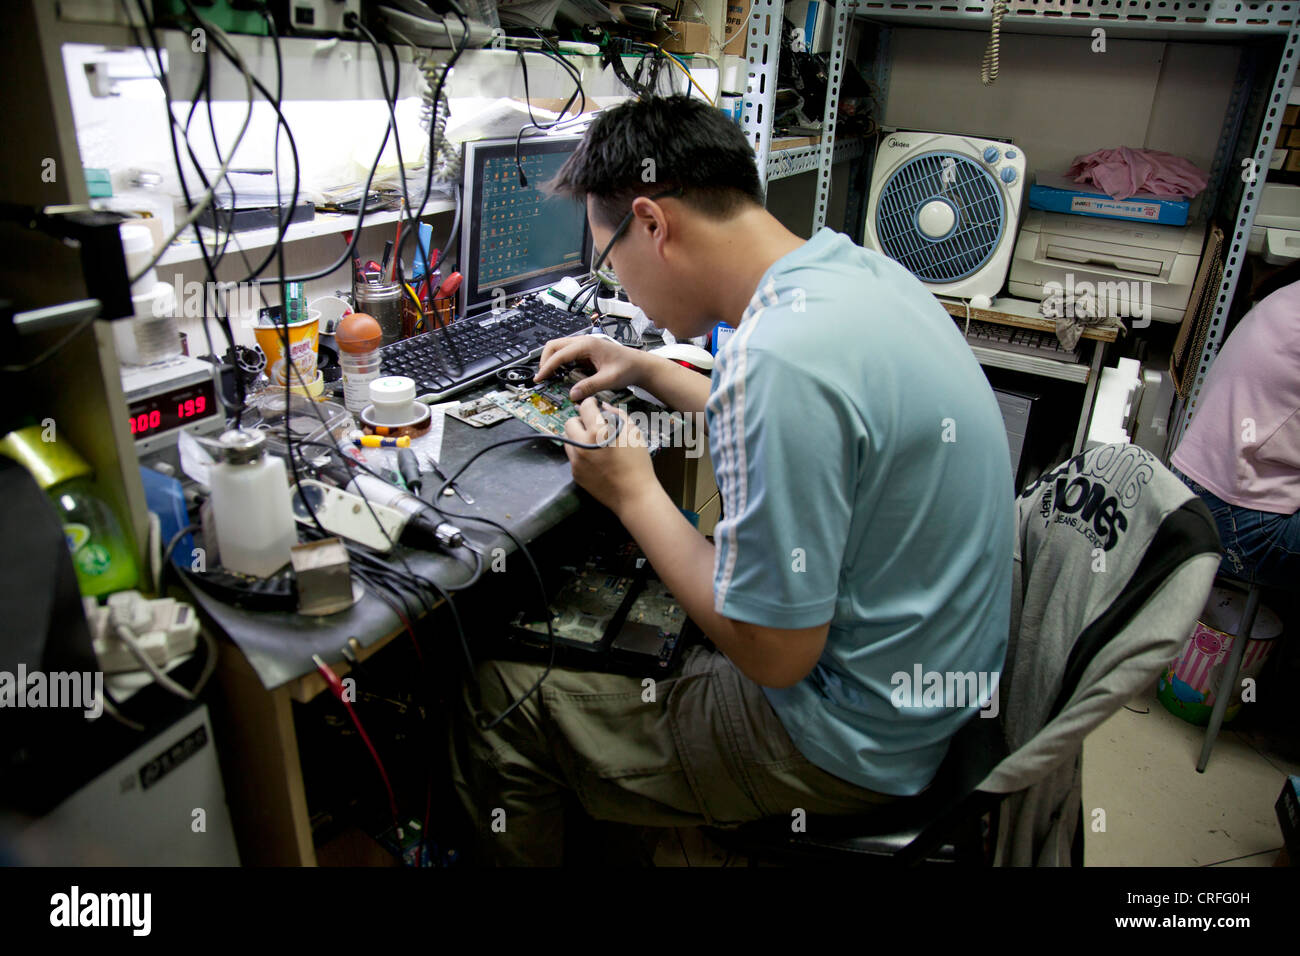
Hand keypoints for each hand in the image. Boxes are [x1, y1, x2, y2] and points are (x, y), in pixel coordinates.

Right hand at [535, 334, 649, 401]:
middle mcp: (583, 342)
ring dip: (551, 361)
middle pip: (554, 346)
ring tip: (549, 377)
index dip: (547, 367)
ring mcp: (583, 346)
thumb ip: (590, 386)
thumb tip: (572, 394)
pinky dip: (559, 363)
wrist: (639, 365)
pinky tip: (561, 375)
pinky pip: (566, 354)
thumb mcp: (609, 379)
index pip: (559, 354)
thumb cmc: (627, 368)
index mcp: (587, 345)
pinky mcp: (585, 352)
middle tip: (542, 378)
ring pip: (558, 349)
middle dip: (545, 361)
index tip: (539, 378)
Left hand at [563, 398, 657, 514]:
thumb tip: (604, 406)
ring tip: (593, 443)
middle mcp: (582, 445)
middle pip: (570, 423)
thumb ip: (618, 415)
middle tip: (592, 425)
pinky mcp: (575, 473)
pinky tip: (595, 458)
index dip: (590, 403)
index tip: (593, 405)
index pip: (585, 407)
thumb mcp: (634, 433)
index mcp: (598, 432)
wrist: (634, 495)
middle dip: (580, 421)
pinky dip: (580, 453)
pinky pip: (572, 457)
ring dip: (578, 437)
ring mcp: (576, 461)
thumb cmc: (638, 463)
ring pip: (568, 440)